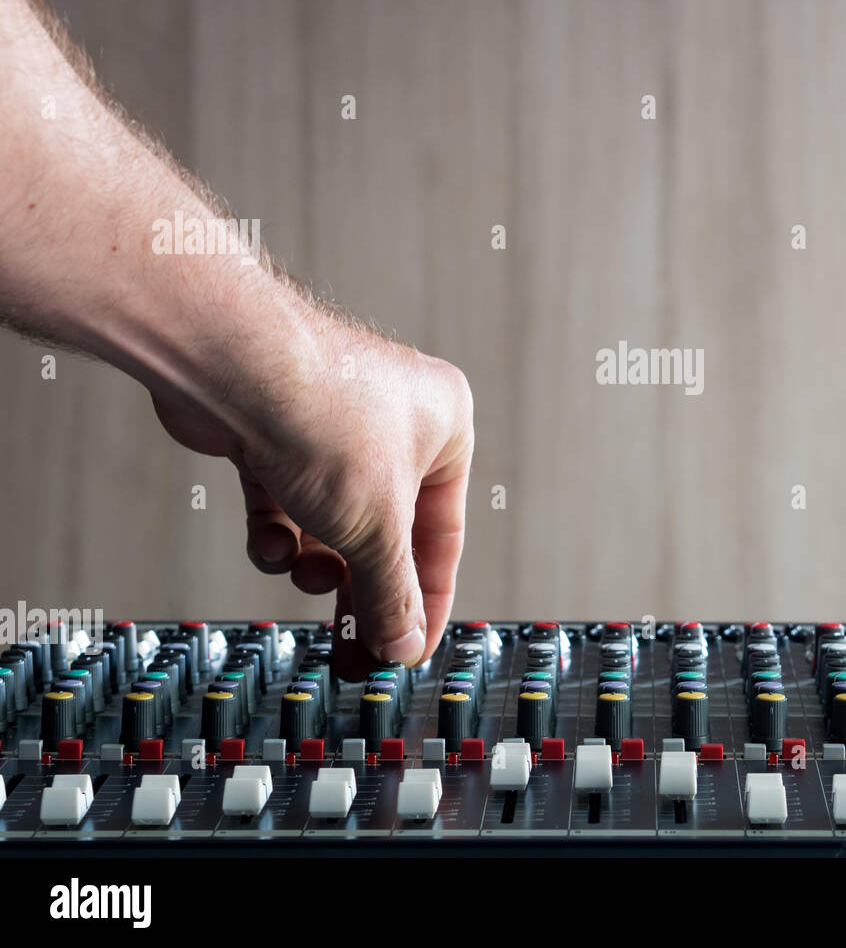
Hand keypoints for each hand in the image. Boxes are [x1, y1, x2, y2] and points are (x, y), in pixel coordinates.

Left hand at [151, 314, 473, 679]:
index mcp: (444, 429)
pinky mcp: (276, 436)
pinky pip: (286, 505)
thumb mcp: (376, 528)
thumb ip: (392, 595)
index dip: (426, 601)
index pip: (444, 535)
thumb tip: (402, 646)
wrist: (229, 365)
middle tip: (354, 652)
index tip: (406, 650)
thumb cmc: (323, 419)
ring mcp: (331, 429)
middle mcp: (394, 423)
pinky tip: (270, 542)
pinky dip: (277, 533)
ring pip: (332, 524)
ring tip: (310, 574)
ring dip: (318, 560)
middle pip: (385, 534)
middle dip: (364, 591)